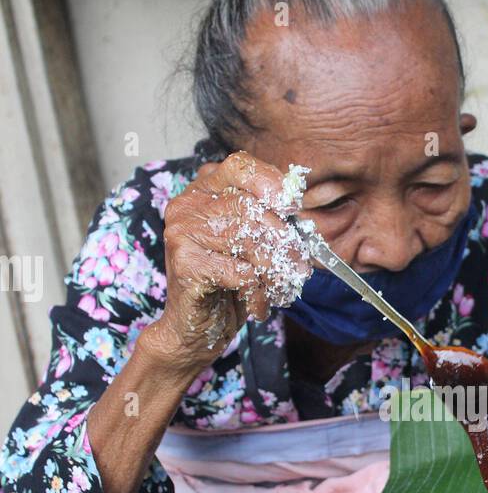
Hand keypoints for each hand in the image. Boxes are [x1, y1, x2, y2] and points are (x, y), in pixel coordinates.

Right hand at [149, 151, 310, 380]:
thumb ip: (267, 218)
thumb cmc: (226, 281)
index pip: (239, 165)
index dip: (270, 181)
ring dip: (274, 268)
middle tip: (300, 264)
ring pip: (247, 240)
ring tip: (281, 286)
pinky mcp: (185, 264)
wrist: (195, 326)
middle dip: (283, 239)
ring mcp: (182, 233)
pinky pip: (241, 271)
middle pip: (249, 207)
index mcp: (204, 190)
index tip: (292, 206)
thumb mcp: (251, 243)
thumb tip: (297, 204)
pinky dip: (257, 291)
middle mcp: (188, 205)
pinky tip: (255, 303)